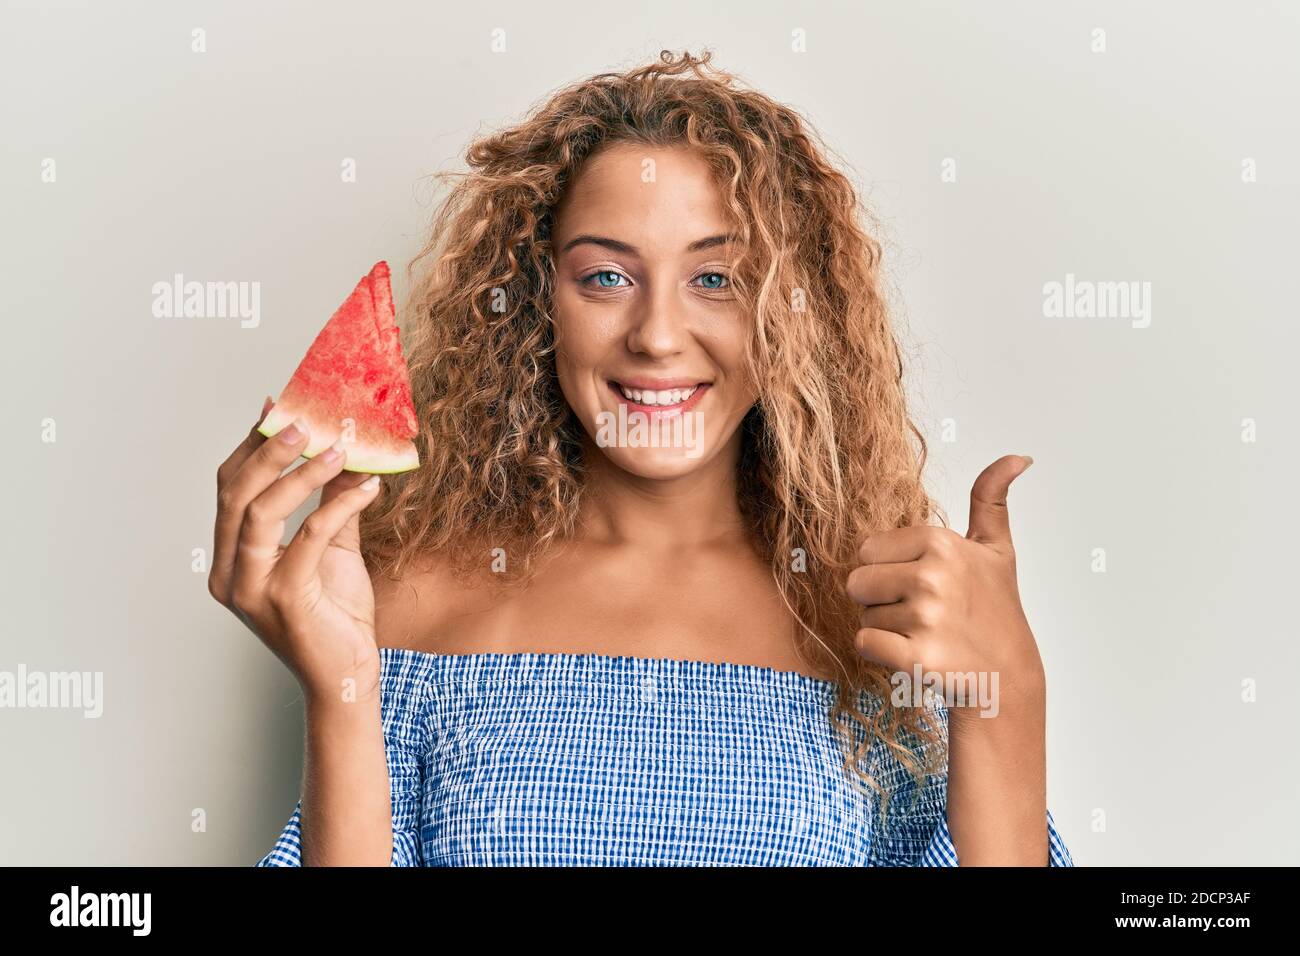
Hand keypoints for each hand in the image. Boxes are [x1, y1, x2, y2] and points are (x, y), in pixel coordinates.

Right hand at [208, 398, 384, 703]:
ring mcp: (250, 588)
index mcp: (232, 558)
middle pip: (235, 493)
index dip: (252, 444)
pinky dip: (337, 506)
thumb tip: (345, 453)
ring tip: (336, 445)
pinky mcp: (283, 599)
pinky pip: (307, 538)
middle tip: (304, 418)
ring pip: (259, 512)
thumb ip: (332, 504)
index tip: (278, 407)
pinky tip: (367, 487)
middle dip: (268, 449)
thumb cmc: (335, 616)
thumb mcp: (334, 549)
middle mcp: (230, 572)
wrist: (347, 675)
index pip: (231, 488)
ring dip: (299, 473)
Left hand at [846, 454, 1044, 719]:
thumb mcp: (996, 549)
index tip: (925, 585)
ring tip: (926, 634)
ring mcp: (925, 617)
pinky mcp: (917, 657)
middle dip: (879, 600)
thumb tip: (1018, 456)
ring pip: (862, 615)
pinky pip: (863, 643)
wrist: (1008, 677)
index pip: (867, 551)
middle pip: (857, 582)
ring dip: (886, 629)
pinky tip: (914, 654)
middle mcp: (933, 575)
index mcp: (941, 543)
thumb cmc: (995, 610)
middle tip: (921, 613)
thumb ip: (991, 498)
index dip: (888, 571)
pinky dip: (880, 654)